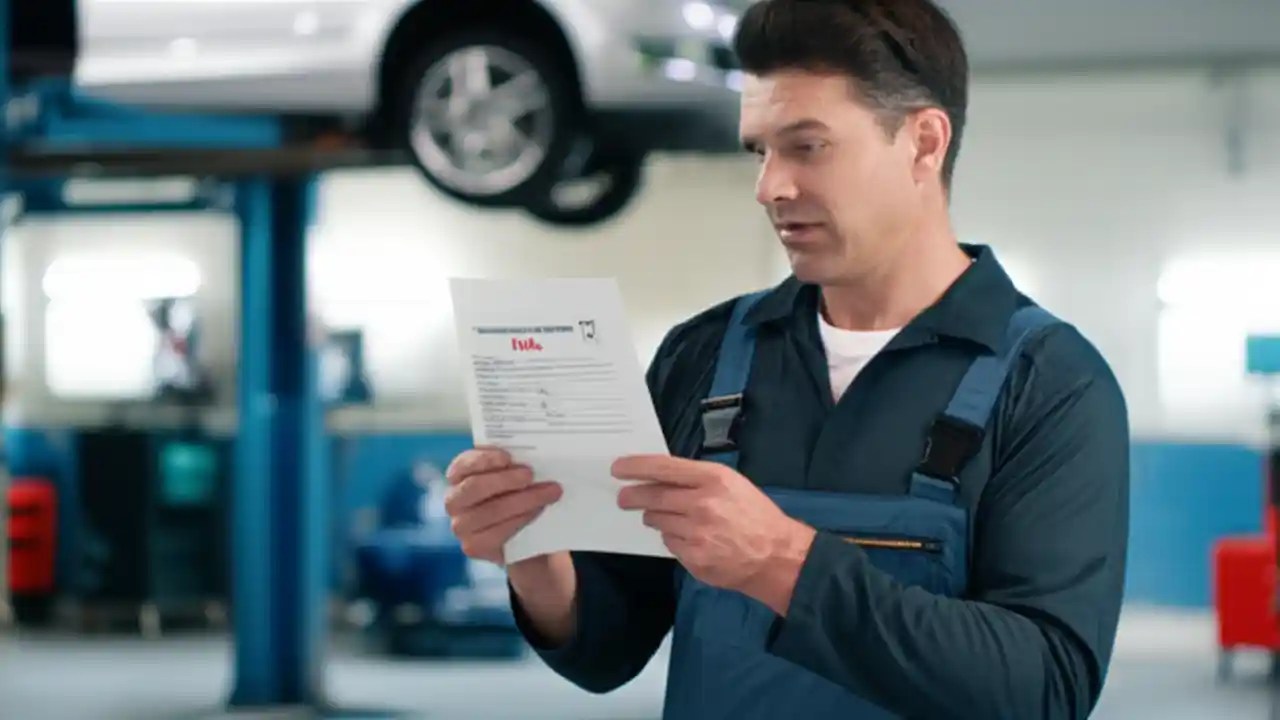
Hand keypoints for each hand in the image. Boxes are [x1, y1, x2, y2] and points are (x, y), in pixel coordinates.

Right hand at [444, 447, 562, 565]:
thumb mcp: (511, 473)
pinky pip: (498, 532)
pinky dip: (521, 519)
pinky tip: (537, 510)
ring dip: (524, 500)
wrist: (520, 536)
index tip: (508, 457)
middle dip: (506, 479)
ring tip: (548, 493)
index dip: (484, 459)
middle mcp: (453, 500)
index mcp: (458, 475)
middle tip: (530, 475)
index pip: (463, 464)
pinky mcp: (473, 546)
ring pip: (491, 510)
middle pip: (474, 487)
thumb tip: (531, 456)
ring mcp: (460, 525)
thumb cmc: (513, 494)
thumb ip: (513, 463)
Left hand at [613, 455, 816, 613]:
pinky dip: (673, 539)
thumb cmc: (755, 516)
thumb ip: (698, 480)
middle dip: (632, 497)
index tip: (619, 468)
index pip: (663, 468)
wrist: (776, 556)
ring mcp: (696, 533)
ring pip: (657, 521)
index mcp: (713, 479)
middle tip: (624, 498)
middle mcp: (702, 504)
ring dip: (656, 518)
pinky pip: (669, 543)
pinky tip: (690, 539)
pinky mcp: (693, 557)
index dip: (636, 467)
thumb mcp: (732, 484)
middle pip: (653, 497)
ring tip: (671, 519)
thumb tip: (661, 477)